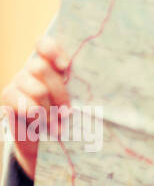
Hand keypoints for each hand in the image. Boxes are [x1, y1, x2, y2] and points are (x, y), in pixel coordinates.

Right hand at [1, 36, 71, 179]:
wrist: (47, 141)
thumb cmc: (72, 115)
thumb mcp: (81, 98)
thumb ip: (85, 86)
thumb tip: (112, 80)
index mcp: (53, 63)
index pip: (44, 44)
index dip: (52, 50)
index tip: (65, 66)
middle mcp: (34, 68)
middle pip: (40, 68)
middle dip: (58, 92)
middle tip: (68, 112)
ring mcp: (19, 81)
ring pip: (34, 88)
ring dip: (48, 109)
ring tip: (57, 125)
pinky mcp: (9, 96)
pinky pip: (16, 99)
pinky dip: (32, 113)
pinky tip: (40, 123)